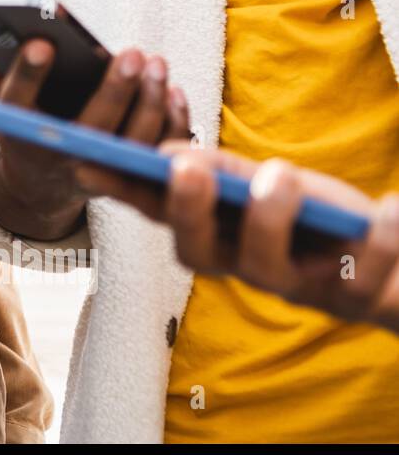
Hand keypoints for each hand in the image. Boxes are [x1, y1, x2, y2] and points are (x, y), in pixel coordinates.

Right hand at [0, 40, 189, 239]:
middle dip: (115, 90)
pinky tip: (173, 90)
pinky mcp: (131, 176)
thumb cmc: (26, 129)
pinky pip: (158, 151)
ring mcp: (100, 171)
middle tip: (132, 53)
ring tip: (156, 64)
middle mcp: (60, 156)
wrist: (44, 183)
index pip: (18, 103)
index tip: (42, 44)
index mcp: (20, 132)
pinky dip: (172, 122)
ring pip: (133, 142)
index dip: (27, 74)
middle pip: (91, 128)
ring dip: (150, 102)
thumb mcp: (1, 105)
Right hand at [99, 147, 398, 331]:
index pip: (158, 214)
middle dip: (187, 209)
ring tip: (281, 173)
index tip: (88, 163)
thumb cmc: (317, 215)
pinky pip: (360, 275)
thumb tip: (169, 155)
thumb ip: (222, 170)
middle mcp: (244, 266)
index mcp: (216, 234)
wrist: (391, 259)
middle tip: (185, 165)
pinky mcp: (352, 299)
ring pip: (267, 268)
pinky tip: (388, 206)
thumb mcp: (266, 181)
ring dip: (269, 216)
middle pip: (198, 254)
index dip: (121, 193)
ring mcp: (296, 286)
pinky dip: (377, 235)